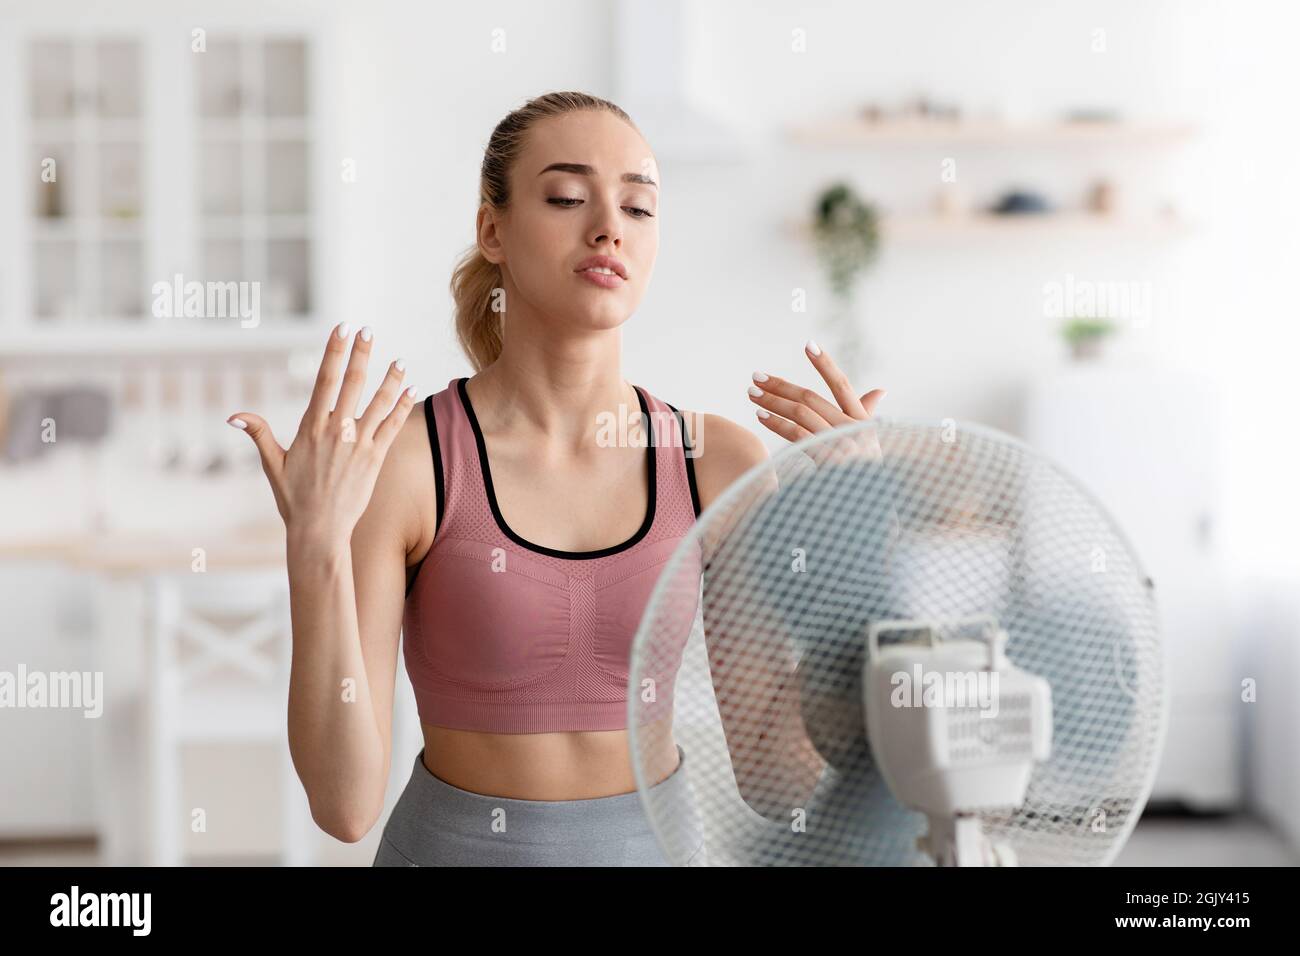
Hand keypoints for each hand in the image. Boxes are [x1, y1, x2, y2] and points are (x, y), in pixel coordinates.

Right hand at [226, 322, 417, 544]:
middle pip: (353, 383)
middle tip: (368, 330)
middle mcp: (337, 430)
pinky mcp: (376, 459)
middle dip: (361, 354)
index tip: (342, 329)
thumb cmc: (294, 499)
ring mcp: (359, 444)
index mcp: (311, 426)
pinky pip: (393, 426)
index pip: (324, 379)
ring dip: (390, 379)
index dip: (334, 351)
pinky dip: (402, 406)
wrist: (319, 531)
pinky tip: (410, 389)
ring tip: (399, 360)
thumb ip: (258, 434)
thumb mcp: (272, 464)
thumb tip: (233, 415)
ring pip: (379, 403)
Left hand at [746, 339, 885, 465]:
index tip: (808, 345)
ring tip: (751, 394)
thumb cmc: (867, 476)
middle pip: (812, 398)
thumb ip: (868, 415)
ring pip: (801, 413)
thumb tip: (880, 390)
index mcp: (862, 422)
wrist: (871, 512)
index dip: (825, 364)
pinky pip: (797, 436)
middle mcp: (852, 429)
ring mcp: (840, 444)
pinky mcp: (827, 460)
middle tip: (756, 376)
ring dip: (773, 401)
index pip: (842, 385)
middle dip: (781, 385)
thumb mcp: (870, 443)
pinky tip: (761, 416)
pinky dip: (778, 424)